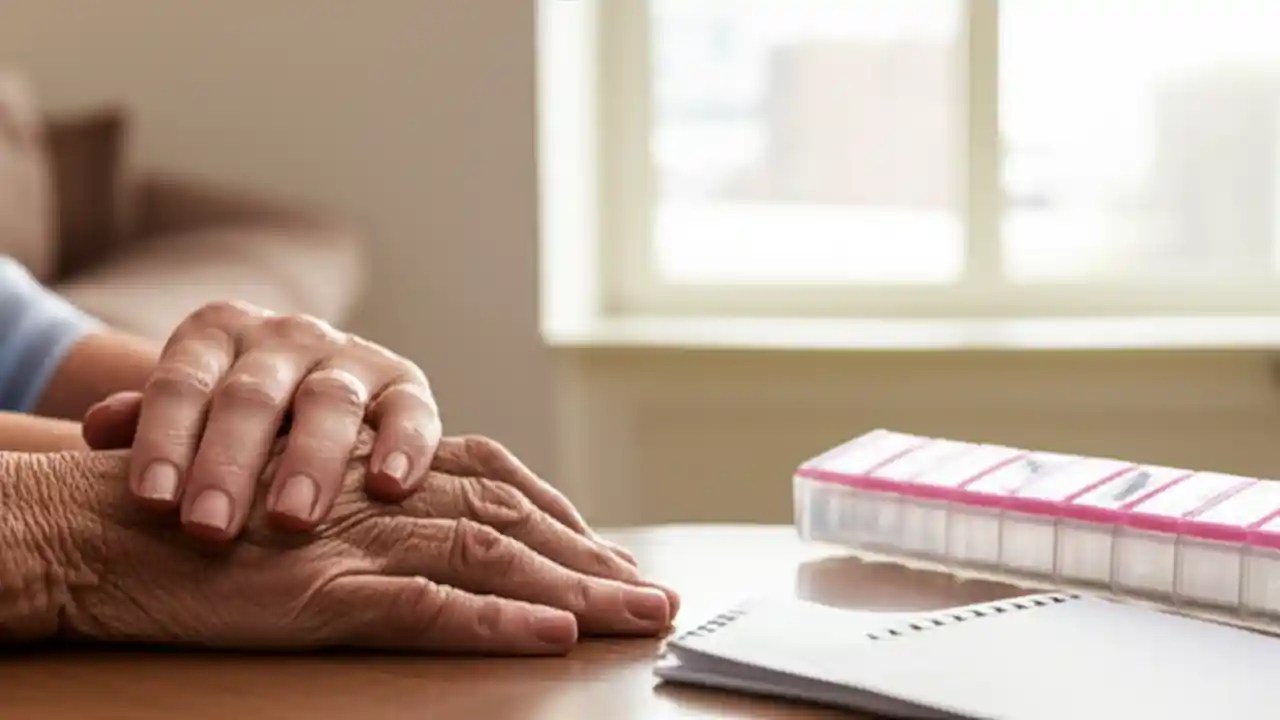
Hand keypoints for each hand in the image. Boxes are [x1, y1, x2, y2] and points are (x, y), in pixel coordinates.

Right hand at [0, 430, 675, 652]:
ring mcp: (360, 542)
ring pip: (494, 560)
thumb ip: (373, 508)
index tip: (617, 560)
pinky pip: (427, 611)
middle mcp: (385, 494)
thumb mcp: (304, 503)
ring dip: (575, 591)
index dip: (567, 522)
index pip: (502, 486)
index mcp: (384, 469)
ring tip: (638, 618)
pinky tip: (549, 642)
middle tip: (657, 596)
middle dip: (595, 560)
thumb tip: (443, 539)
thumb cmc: (201, 518)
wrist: (103, 525)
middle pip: (517, 522)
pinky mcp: (324, 592)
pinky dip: (495, 626)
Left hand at [90, 300, 442, 540]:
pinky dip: (401, 446)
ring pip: (329, 401)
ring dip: (309, 462)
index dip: (164, 440)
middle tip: (210, 527)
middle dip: (229, 463)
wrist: (314, 391)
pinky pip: (409, 411)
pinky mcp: (406, 385)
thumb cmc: (230, 422)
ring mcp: (349, 357)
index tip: (151, 502)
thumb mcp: (185, 414)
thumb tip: (99, 429)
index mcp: (218, 334)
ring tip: (292, 522)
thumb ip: (145, 425)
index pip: (182, 382)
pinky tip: (387, 486)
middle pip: (252, 395)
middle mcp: (286, 336)